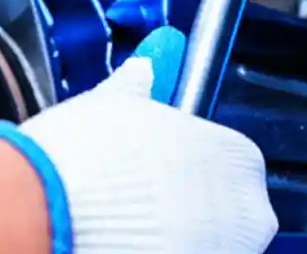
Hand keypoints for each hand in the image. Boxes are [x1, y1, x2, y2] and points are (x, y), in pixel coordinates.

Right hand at [0, 28, 278, 253]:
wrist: (57, 216)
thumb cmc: (89, 160)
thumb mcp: (115, 107)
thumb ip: (138, 91)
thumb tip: (142, 70)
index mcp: (237, 158)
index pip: (228, 165)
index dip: (187, 170)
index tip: (156, 173)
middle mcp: (248, 212)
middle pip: (226, 212)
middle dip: (190, 212)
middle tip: (139, 206)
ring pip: (209, 244)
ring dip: (179, 239)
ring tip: (127, 230)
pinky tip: (126, 249)